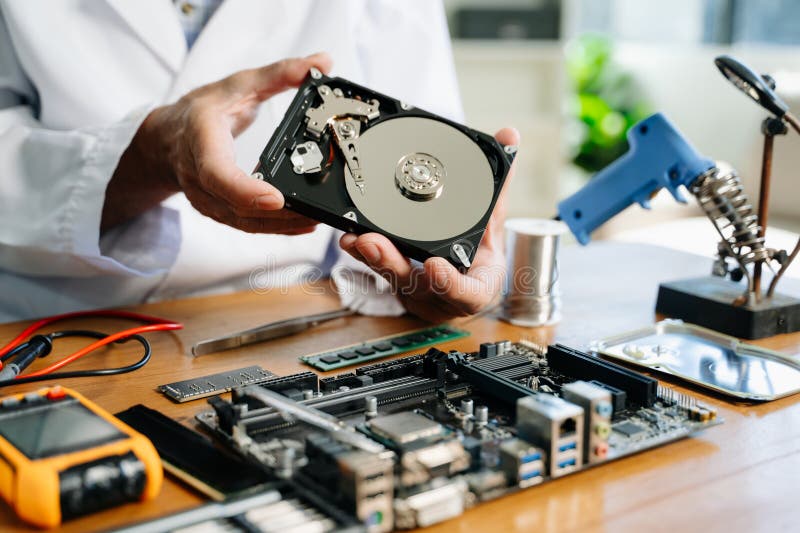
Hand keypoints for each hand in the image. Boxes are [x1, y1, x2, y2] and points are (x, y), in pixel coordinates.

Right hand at [102, 53, 332, 232]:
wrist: (166, 139)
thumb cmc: (201, 111)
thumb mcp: (238, 85)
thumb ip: (280, 73)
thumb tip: (321, 62)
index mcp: (201, 140)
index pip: (217, 173)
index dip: (245, 190)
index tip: (276, 198)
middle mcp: (199, 176)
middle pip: (236, 207)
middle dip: (277, 215)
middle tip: (313, 212)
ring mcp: (206, 198)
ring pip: (243, 222)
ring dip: (280, 226)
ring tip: (314, 220)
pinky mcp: (217, 211)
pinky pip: (245, 225)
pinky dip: (274, 228)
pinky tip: (301, 225)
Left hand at [339, 128, 519, 322]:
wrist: (466, 281)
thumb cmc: (481, 255)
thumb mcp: (495, 222)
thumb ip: (499, 182)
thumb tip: (509, 136)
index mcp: (478, 287)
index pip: (466, 294)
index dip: (450, 283)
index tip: (436, 265)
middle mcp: (445, 298)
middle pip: (417, 286)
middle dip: (393, 264)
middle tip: (374, 242)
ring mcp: (418, 296)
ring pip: (392, 280)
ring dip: (372, 258)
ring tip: (357, 237)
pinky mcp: (397, 288)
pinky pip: (378, 273)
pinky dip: (364, 256)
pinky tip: (351, 239)